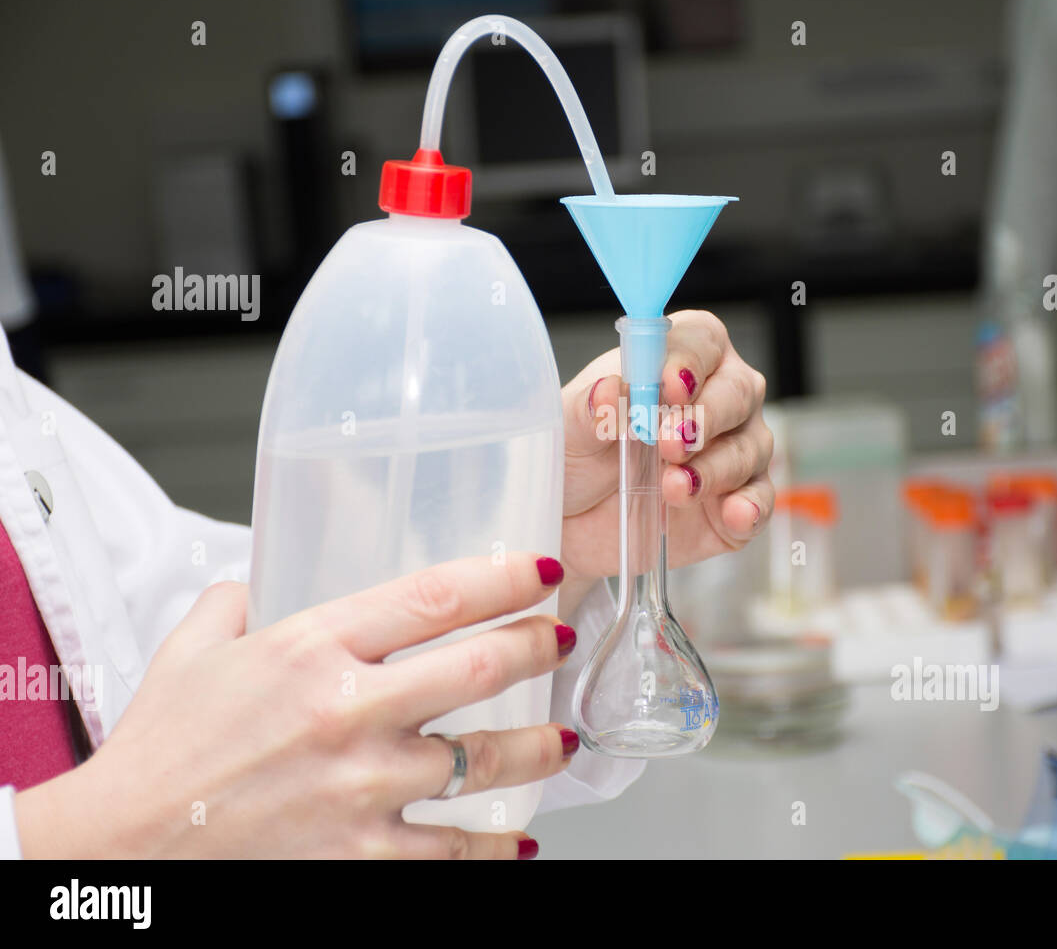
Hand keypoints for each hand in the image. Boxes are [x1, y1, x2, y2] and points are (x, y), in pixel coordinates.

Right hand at [15, 553, 576, 858]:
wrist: (124, 850)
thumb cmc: (159, 751)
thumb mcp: (192, 653)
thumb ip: (233, 604)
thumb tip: (256, 583)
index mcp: (312, 648)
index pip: (435, 596)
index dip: (505, 577)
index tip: (541, 570)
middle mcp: (348, 712)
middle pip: (481, 667)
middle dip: (537, 647)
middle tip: (558, 640)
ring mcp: (362, 789)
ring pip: (485, 760)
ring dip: (539, 749)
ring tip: (561, 740)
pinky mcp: (361, 856)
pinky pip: (454, 852)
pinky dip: (496, 847)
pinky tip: (518, 839)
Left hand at [559, 309, 773, 598]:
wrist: (571, 523)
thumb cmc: (577, 459)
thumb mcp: (568, 431)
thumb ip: (588, 410)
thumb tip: (606, 392)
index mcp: (678, 363)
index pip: (702, 342)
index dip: (691, 359)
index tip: (670, 384)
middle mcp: (716, 401)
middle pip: (738, 393)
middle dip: (706, 417)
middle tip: (669, 443)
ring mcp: (731, 454)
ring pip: (748, 449)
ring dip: (713, 468)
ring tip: (672, 487)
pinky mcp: (734, 506)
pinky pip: (759, 502)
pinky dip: (749, 507)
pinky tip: (732, 513)